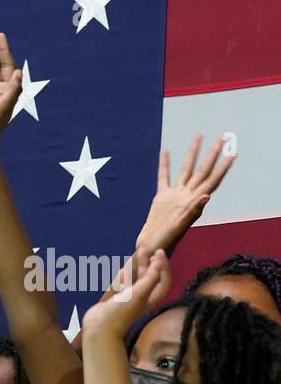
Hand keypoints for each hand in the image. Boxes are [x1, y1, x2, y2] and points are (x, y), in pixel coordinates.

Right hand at [83, 248, 171, 337]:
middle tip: (145, 249)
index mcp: (151, 298)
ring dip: (137, 268)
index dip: (163, 266)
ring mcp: (128, 299)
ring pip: (136, 280)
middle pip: (150, 278)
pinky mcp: (115, 300)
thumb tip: (158, 261)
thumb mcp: (138, 293)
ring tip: (136, 255)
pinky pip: (123, 286)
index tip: (158, 252)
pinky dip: (124, 277)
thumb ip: (149, 277)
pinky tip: (121, 271)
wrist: (100, 328)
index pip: (163, 280)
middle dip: (149, 263)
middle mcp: (142, 298)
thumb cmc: (121, 312)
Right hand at [135, 134, 234, 255]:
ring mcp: (174, 196)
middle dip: (213, 153)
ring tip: (198, 136)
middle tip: (222, 137)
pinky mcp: (161, 198)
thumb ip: (192, 212)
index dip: (223, 167)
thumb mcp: (178, 228)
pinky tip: (166, 152)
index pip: (212, 180)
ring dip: (192, 153)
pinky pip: (164, 177)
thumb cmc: (164, 242)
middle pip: (203, 170)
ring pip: (186, 169)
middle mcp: (187, 196)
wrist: (150, 248)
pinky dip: (165, 164)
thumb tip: (206, 196)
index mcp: (193, 202)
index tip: (233, 152)